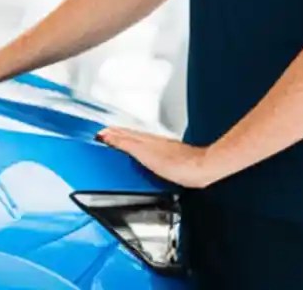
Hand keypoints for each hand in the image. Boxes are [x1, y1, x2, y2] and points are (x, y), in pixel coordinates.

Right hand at [97, 127, 220, 188]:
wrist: (204, 168)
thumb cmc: (179, 165)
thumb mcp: (145, 154)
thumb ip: (125, 144)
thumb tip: (107, 136)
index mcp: (144, 139)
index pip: (121, 133)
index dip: (109, 133)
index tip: (99, 133)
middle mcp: (153, 140)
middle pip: (130, 134)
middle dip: (116, 134)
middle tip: (105, 134)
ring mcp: (162, 147)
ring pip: (139, 139)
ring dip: (127, 139)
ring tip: (119, 140)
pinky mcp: (170, 155)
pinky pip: (149, 147)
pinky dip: (139, 146)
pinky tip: (142, 151)